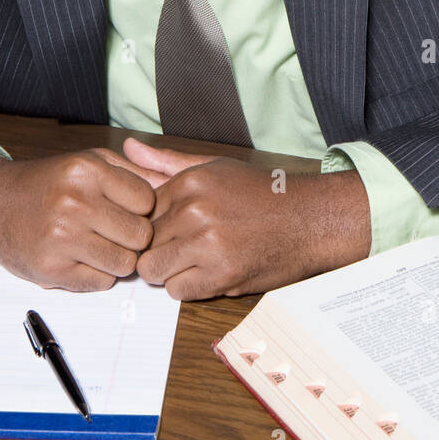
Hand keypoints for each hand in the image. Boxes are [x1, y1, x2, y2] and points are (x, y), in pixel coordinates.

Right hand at [0, 147, 154, 291]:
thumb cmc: (49, 183)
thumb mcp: (89, 161)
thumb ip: (133, 172)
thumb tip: (172, 189)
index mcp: (87, 171)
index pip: (148, 201)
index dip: (143, 208)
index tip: (126, 209)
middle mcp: (74, 202)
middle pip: (141, 236)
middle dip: (134, 237)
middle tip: (115, 232)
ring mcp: (61, 238)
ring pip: (125, 264)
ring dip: (118, 259)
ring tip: (99, 245)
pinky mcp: (50, 268)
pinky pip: (101, 283)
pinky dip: (97, 275)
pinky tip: (81, 258)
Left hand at [121, 137, 370, 299]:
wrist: (310, 219)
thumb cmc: (263, 194)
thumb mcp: (215, 167)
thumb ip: (167, 163)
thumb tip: (128, 148)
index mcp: (189, 183)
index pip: (139, 212)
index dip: (152, 225)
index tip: (170, 229)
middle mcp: (194, 211)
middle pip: (143, 243)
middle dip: (158, 249)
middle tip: (183, 249)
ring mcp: (207, 244)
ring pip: (154, 270)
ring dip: (169, 271)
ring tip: (194, 261)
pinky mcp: (221, 274)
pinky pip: (177, 291)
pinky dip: (188, 287)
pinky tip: (209, 273)